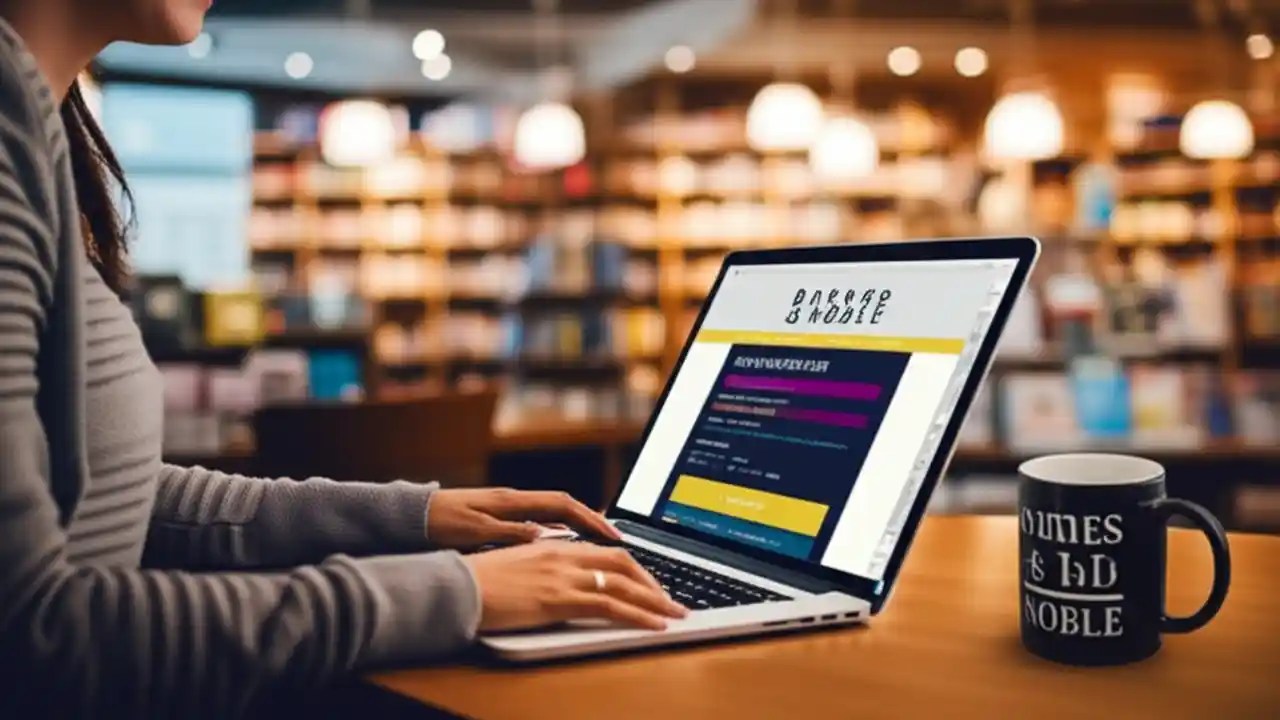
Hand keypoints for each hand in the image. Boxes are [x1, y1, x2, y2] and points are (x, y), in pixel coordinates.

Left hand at [427, 488, 621, 549]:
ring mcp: (508, 507)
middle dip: (593, 522)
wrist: (410, 516)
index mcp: (511, 501)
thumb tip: (546, 535)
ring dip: (579, 527)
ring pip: (554, 514)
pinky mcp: (501, 516)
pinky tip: (565, 546)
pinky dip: (559, 532)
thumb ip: (510, 532)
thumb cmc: (438, 523)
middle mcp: (514, 500)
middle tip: (617, 540)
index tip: (612, 536)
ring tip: (601, 545)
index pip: (563, 506)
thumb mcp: (474, 531)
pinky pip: (541, 521)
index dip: (591, 520)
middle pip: (565, 507)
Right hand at [464, 541, 687, 630]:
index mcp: (554, 546)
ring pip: (624, 584)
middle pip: (623, 562)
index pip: (606, 551)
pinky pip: (610, 606)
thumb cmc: (477, 582)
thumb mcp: (516, 568)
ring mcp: (564, 576)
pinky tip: (653, 624)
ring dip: (654, 601)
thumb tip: (557, 582)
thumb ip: (542, 570)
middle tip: (670, 600)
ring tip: (674, 614)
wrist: (456, 588)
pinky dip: (638, 615)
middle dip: (652, 582)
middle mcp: (564, 555)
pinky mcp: (560, 599)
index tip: (649, 582)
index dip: (634, 567)